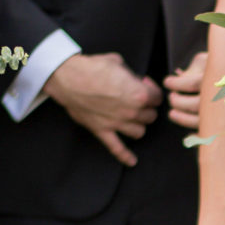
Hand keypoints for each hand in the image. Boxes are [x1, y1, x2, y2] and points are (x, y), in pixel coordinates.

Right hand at [44, 52, 162, 165]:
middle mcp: (131, 111)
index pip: (157, 98)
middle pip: (150, 116)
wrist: (67, 77)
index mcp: (138, 94)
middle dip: (146, 108)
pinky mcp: (102, 130)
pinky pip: (116, 148)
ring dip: (138, 125)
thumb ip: (131, 75)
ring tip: (133, 118)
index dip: (152, 91)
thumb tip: (134, 80)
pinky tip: (132, 161)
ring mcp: (117, 123)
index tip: (145, 86)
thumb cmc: (91, 67)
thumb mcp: (117, 63)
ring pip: (139, 132)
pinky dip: (125, 156)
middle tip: (138, 101)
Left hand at [163, 50, 207, 130]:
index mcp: (220, 77)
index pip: (192, 82)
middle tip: (172, 98)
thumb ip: (193, 68)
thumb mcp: (210, 61)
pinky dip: (199, 137)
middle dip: (179, 102)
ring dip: (183, 119)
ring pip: (202, 122)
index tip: (167, 82)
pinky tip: (189, 134)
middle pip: (196, 104)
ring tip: (173, 114)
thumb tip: (178, 78)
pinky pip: (213, 135)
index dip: (176, 84)